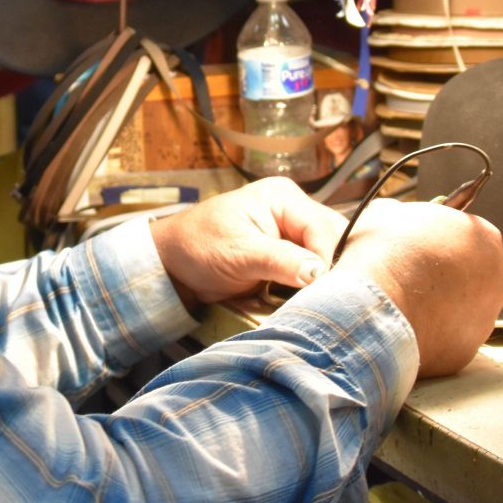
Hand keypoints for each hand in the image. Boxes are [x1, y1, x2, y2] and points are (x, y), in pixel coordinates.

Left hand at [149, 177, 345, 305]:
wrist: (172, 265)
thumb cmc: (197, 247)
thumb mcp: (239, 253)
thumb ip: (280, 260)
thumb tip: (319, 272)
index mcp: (283, 197)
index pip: (321, 228)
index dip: (327, 260)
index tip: (324, 291)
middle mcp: (293, 212)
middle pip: (330, 242)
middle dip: (329, 271)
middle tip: (327, 301)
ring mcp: (292, 236)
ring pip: (325, 259)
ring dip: (321, 282)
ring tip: (319, 305)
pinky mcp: (288, 258)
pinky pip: (311, 273)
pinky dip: (310, 289)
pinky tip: (309, 303)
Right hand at [331, 199, 502, 377]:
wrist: (371, 307)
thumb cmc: (382, 254)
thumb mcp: (388, 215)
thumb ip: (405, 216)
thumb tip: (395, 218)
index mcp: (485, 238)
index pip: (467, 234)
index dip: (439, 238)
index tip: (419, 244)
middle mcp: (496, 281)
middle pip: (471, 274)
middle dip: (443, 275)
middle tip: (409, 274)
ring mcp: (484, 321)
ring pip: (460, 311)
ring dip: (437, 307)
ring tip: (400, 303)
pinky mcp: (464, 353)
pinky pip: (446, 340)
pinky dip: (428, 335)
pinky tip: (402, 326)